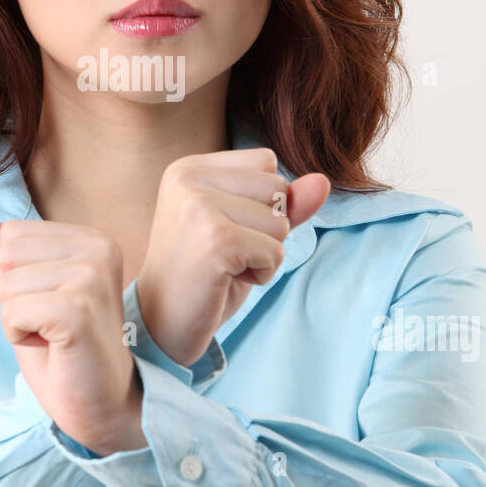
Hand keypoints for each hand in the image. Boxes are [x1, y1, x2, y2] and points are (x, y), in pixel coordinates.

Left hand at [0, 218, 146, 454]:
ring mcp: (91, 277)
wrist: (100, 401)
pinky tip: (52, 347)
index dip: (16, 277)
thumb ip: (5, 255)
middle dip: (13, 297)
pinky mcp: (78, 309)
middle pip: (6, 255)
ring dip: (16, 320)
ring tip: (53, 336)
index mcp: (90, 238)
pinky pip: (11, 312)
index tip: (50, 305)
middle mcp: (98, 249)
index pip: (11, 234)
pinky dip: (19, 336)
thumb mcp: (29, 293)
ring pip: (5, 286)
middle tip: (50, 323)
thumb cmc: (65, 349)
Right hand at [136, 148, 330, 366]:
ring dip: (264, 253)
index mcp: (190, 167)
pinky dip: (262, 274)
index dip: (261, 203)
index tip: (222, 231)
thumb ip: (283, 202)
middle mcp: (189, 178)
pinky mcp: (217, 239)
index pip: (265, 161)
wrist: (162, 324)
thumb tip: (323, 181)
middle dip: (266, 228)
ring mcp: (199, 206)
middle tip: (222, 253)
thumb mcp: (246, 229)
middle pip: (277, 187)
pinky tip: (226, 280)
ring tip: (223, 267)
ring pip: (280, 220)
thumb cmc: (204, 275)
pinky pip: (276, 251)